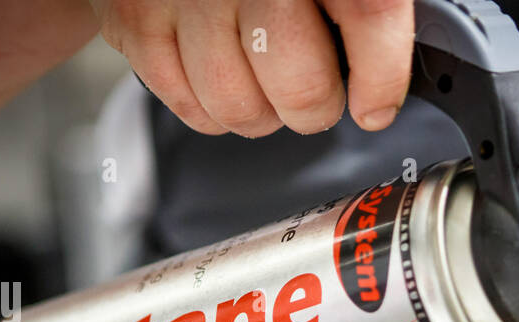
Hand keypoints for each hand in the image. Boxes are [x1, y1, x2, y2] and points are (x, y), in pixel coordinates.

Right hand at [90, 0, 414, 136]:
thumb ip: (360, 9)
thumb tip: (382, 85)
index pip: (368, 11)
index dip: (382, 76)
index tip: (376, 107)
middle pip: (300, 87)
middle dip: (313, 107)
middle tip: (313, 92)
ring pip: (241, 109)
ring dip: (260, 113)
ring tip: (259, 78)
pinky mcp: (136, 19)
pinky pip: (187, 104)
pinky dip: (210, 107)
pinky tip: (220, 70)